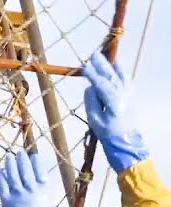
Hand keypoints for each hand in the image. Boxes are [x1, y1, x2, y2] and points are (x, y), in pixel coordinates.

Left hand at [0, 151, 54, 206]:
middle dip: (22, 160)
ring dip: (11, 165)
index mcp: (43, 189)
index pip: (39, 170)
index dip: (35, 162)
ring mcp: (17, 194)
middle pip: (25, 170)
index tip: (32, 155)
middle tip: (19, 152)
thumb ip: (41, 190)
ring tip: (9, 157)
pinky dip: (1, 176)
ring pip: (13, 175)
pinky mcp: (6, 200)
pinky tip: (0, 170)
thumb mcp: (47, 202)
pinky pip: (3, 185)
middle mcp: (30, 189)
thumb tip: (38, 181)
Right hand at [82, 51, 148, 172]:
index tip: (85, 67)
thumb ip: (91, 102)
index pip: (101, 84)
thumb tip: (90, 87)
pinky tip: (117, 67)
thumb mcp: (94, 120)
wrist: (125, 143)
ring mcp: (129, 95)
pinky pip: (126, 81)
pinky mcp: (131, 97)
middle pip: (112, 76)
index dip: (92, 75)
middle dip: (102, 66)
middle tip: (93, 56)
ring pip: (120, 76)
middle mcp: (123, 95)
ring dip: (111, 67)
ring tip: (104, 58)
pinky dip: (121, 73)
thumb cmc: (108, 134)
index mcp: (113, 101)